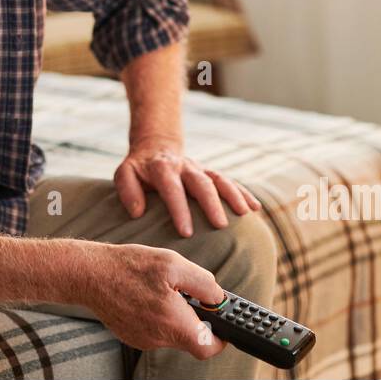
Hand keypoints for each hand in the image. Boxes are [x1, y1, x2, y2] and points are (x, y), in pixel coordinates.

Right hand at [78, 241, 228, 359]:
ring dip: (174, 313)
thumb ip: (204, 284)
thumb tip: (218, 298)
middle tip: (187, 294)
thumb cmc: (129, 267)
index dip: (220, 336)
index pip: (208, 348)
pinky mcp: (131, 335)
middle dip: (194, 317)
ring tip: (161, 288)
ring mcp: (143, 339)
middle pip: (190, 338)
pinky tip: (146, 294)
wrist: (89, 274)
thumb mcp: (174, 264)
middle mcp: (159, 338)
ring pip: (171, 332)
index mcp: (173, 323)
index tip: (220, 320)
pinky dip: (156, 314)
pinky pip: (154, 328)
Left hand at [115, 137, 261, 236]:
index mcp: (162, 169)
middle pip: (201, 183)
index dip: (179, 209)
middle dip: (212, 204)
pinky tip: (255, 208)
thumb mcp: (125, 174)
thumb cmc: (139, 168)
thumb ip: (127, 190)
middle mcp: (185, 167)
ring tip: (245, 214)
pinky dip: (243, 193)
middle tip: (220, 225)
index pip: (172, 189)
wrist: (156, 146)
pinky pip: (229, 181)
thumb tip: (137, 212)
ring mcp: (200, 169)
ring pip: (220, 179)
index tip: (186, 233)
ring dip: (233, 196)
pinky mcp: (210, 173)